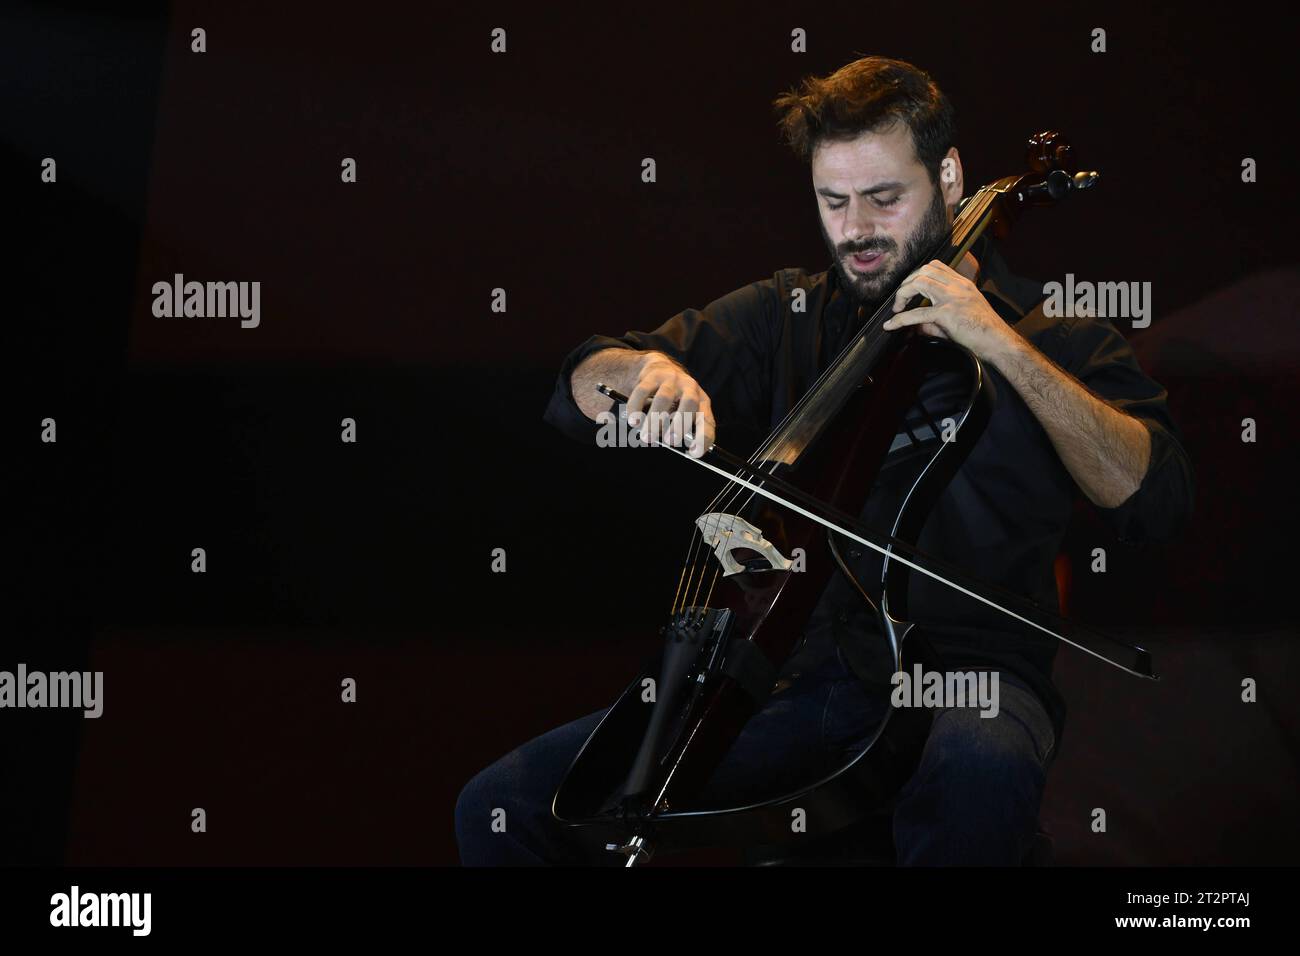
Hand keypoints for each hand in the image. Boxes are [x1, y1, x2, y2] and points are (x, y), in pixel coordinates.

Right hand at [626, 353, 715, 456]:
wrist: (660, 368)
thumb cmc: (673, 401)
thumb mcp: (682, 413)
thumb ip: (678, 427)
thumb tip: (666, 442)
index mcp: (702, 403)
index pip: (708, 422)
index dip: (703, 438)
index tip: (694, 453)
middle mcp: (691, 389)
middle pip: (689, 404)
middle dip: (680, 424)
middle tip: (670, 441)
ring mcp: (673, 380)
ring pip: (664, 398)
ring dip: (654, 420)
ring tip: (646, 436)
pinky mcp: (654, 375)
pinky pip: (643, 390)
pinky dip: (636, 407)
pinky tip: (633, 420)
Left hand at [881, 258, 1016, 362]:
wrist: (999, 342)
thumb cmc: (985, 332)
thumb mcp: (961, 318)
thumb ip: (937, 319)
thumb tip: (916, 326)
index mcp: (963, 284)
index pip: (936, 267)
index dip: (918, 275)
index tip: (910, 289)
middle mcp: (958, 286)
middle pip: (925, 270)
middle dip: (907, 283)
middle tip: (901, 300)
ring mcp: (952, 298)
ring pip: (919, 282)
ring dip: (903, 294)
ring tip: (897, 309)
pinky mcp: (947, 313)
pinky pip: (917, 313)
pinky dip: (900, 319)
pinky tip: (891, 325)